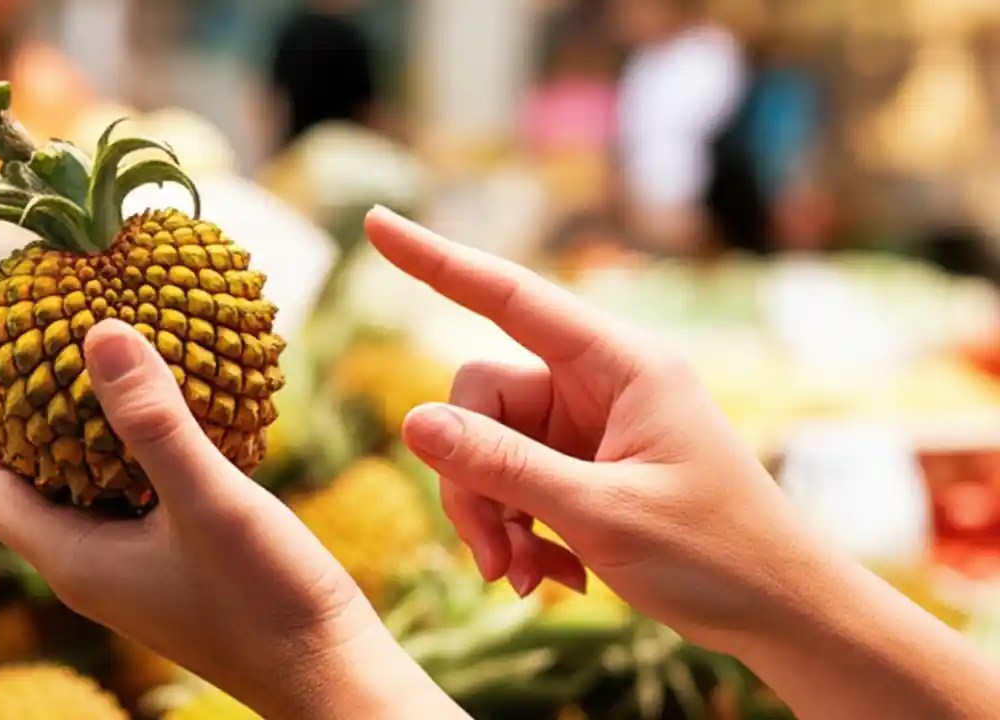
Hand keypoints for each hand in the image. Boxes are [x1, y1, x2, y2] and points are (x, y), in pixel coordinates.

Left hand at [0, 321, 462, 719]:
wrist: (326, 671)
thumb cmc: (266, 602)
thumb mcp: (209, 502)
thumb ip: (154, 422)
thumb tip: (100, 332)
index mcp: (72, 559)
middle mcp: (90, 566)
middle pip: (24, 482)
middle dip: (25, 414)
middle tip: (51, 344)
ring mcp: (132, 568)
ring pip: (82, 486)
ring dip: (84, 428)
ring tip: (111, 366)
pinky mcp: (173, 563)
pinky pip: (132, 494)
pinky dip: (137, 448)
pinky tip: (178, 412)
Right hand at [366, 206, 825, 655]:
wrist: (782, 615)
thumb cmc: (718, 555)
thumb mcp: (602, 514)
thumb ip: (503, 466)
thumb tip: (412, 421)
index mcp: (621, 364)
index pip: (509, 295)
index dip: (435, 259)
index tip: (374, 221)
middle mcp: (597, 384)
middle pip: (480, 397)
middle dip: (469, 477)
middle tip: (491, 557)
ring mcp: (586, 428)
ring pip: (486, 448)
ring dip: (490, 517)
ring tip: (518, 579)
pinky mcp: (581, 469)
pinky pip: (512, 483)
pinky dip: (515, 532)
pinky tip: (547, 577)